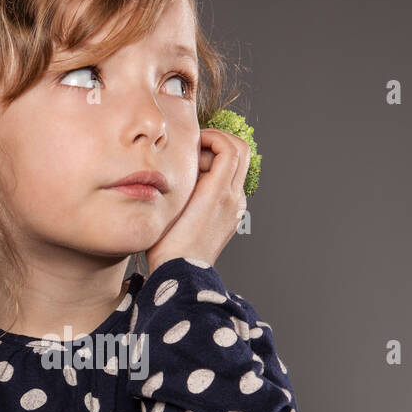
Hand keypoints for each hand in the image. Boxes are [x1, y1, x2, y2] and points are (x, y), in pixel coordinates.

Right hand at [144, 124, 249, 273]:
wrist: (181, 275)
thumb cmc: (168, 244)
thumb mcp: (173, 202)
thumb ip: (186, 174)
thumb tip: (190, 154)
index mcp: (219, 193)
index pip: (230, 147)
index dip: (212, 136)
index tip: (193, 142)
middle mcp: (233, 199)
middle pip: (242, 152)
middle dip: (219, 142)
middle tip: (196, 150)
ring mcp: (235, 208)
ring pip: (237, 167)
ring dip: (218, 159)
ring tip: (193, 172)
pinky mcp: (231, 217)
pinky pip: (230, 184)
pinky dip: (217, 175)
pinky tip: (196, 188)